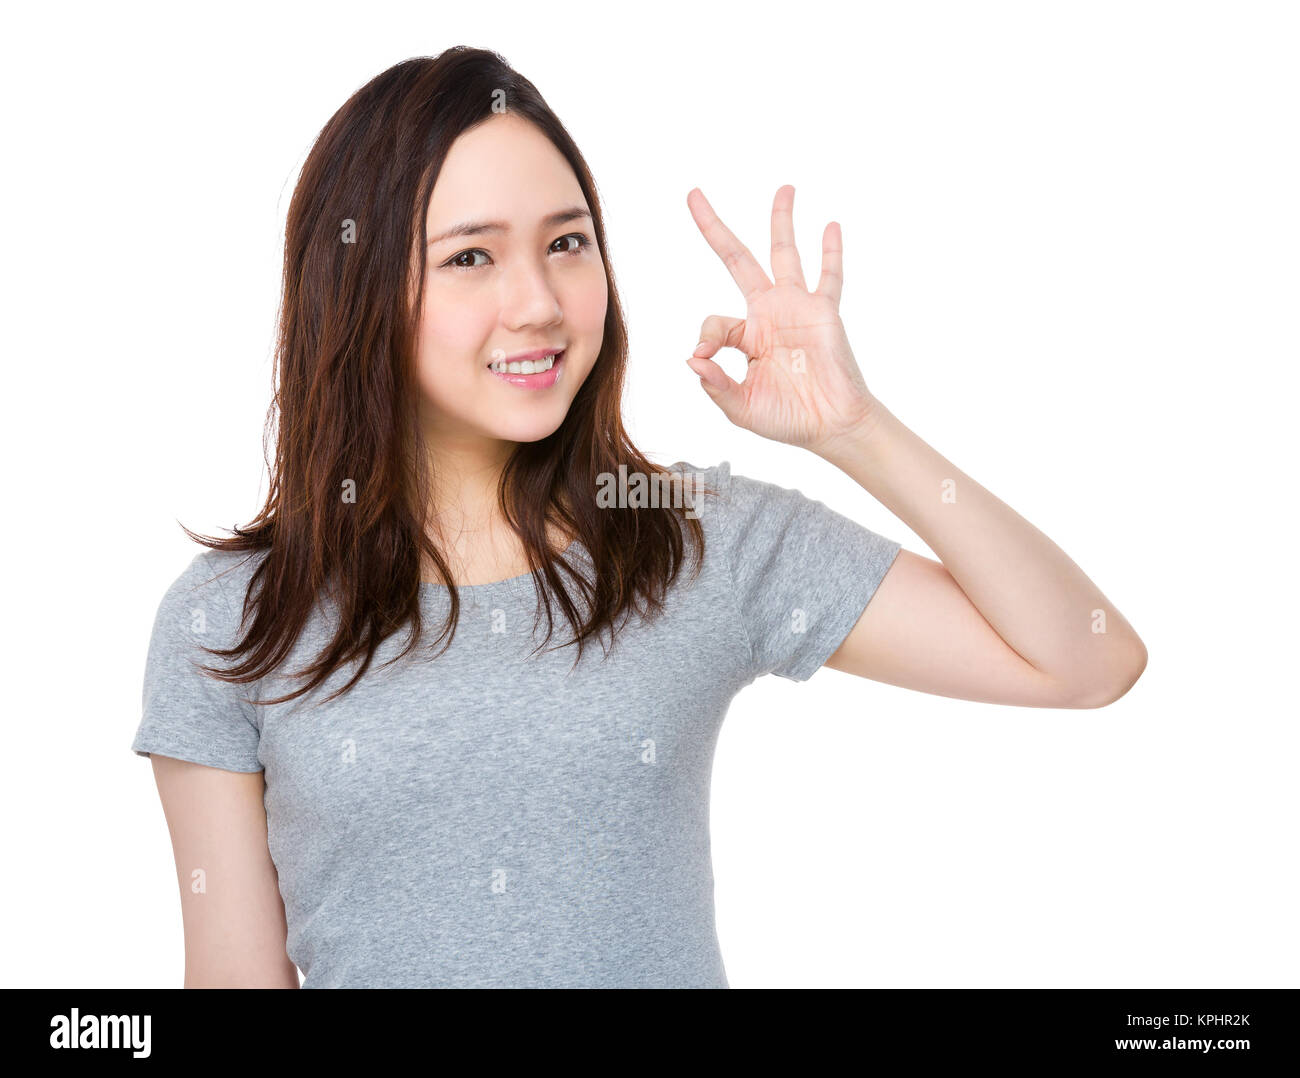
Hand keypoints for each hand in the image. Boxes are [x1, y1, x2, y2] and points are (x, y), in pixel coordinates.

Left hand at [684, 185, 880, 457]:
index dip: (705, 336)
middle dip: (715, 228)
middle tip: (694, 194)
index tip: (706, 356)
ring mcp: (797, 308)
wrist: (831, 425)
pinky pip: (829, 276)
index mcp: (746, 336)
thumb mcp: (741, 407)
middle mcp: (768, 313)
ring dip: (781, 220)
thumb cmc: (787, 418)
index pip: (714, 321)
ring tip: (784, 188)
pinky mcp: (824, 312)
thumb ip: (715, 384)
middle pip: (737, 259)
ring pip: (784, 254)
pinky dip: (831, 252)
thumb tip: (692, 358)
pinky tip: (830, 225)